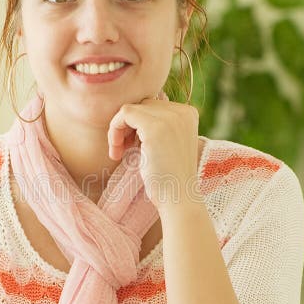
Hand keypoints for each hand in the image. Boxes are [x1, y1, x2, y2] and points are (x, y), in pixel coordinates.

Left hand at [107, 93, 200, 211]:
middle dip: (128, 126)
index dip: (137, 124)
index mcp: (188, 113)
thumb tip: (129, 111)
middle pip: (142, 105)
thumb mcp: (167, 144)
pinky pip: (124, 114)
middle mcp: (182, 111)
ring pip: (130, 109)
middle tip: (124, 149)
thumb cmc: (168, 177)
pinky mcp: (155, 128)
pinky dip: (114, 130)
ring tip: (119, 151)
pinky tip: (117, 152)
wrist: (178, 198)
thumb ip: (158, 125)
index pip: (153, 106)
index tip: (133, 146)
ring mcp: (170, 118)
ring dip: (118, 129)